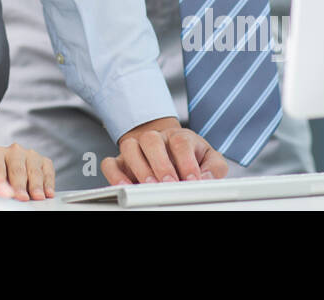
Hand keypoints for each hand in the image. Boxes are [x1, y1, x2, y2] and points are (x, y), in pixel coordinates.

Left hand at [0, 143, 54, 199]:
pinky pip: (48, 171)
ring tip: (37, 196)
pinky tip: (48, 193)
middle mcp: (14, 151)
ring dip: (36, 185)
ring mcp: (30, 154)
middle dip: (20, 184)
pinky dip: (48, 183)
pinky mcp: (44, 161)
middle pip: (17, 169)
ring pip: (34, 170)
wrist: (6, 171)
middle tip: (22, 197)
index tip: (3, 192)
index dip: (0, 180)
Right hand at [102, 116, 229, 184]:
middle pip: (152, 140)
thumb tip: (206, 179)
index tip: (193, 180)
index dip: (186, 161)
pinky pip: (110, 163)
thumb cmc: (191, 157)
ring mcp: (136, 148)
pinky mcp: (121, 162)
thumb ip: (213, 168)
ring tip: (149, 186)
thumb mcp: (209, 159)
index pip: (181, 142)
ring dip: (139, 167)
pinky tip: (125, 187)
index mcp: (178, 136)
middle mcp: (155, 139)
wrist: (170, 150)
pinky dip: (114, 175)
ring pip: (129, 147)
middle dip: (161, 164)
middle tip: (169, 183)